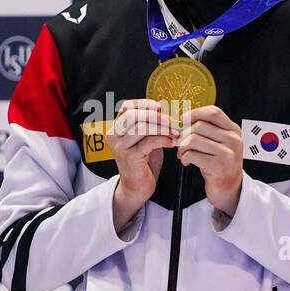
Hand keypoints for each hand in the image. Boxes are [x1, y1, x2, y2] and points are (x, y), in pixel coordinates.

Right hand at [107, 99, 177, 229]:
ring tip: (174, 132)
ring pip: (141, 127)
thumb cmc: (144, 162)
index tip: (160, 106)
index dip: (144, 103)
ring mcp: (120, 147)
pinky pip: (148, 143)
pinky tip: (171, 143)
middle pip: (132, 115)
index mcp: (117, 128)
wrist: (138, 187)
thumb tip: (164, 108)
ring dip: (162, 128)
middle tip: (172, 120)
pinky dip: (162, 140)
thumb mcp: (146, 138)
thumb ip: (151, 124)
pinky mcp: (129, 158)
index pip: (127, 107)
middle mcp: (114, 136)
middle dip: (155, 115)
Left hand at [176, 105, 242, 215]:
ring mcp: (228, 153)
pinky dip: (184, 157)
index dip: (195, 113)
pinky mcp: (219, 166)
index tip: (183, 120)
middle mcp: (233, 140)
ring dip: (182, 147)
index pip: (213, 112)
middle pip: (199, 126)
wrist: (229, 188)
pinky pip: (192, 155)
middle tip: (178, 142)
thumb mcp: (219, 143)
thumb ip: (207, 130)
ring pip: (194, 139)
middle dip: (184, 134)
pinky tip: (186, 162)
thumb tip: (183, 119)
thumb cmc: (219, 163)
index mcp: (233, 130)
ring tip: (182, 153)